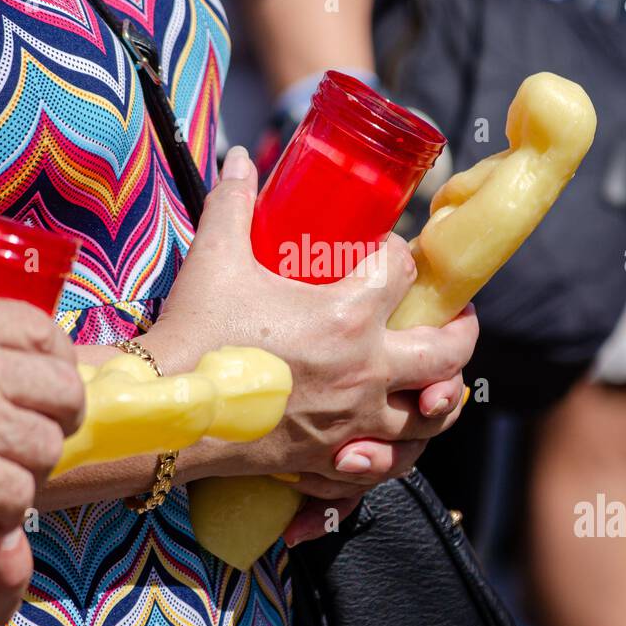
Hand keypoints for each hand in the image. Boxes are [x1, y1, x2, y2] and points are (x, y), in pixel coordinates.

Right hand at [0, 293, 84, 526]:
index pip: (41, 331)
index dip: (56, 362)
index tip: (45, 384)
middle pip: (64, 389)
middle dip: (60, 418)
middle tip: (36, 440)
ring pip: (47, 447)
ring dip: (30, 471)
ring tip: (2, 484)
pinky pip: (17, 496)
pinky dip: (7, 514)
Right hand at [144, 148, 478, 504]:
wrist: (164, 411)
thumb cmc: (195, 334)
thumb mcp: (216, 257)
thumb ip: (235, 204)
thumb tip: (240, 159)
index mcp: (349, 317)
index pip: (404, 272)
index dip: (401, 254)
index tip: (386, 252)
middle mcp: (365, 372)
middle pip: (447, 353)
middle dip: (462, 331)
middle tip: (457, 317)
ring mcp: (352, 422)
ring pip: (428, 418)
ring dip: (440, 399)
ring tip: (438, 383)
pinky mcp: (329, 459)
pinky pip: (386, 466)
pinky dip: (398, 454)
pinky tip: (394, 440)